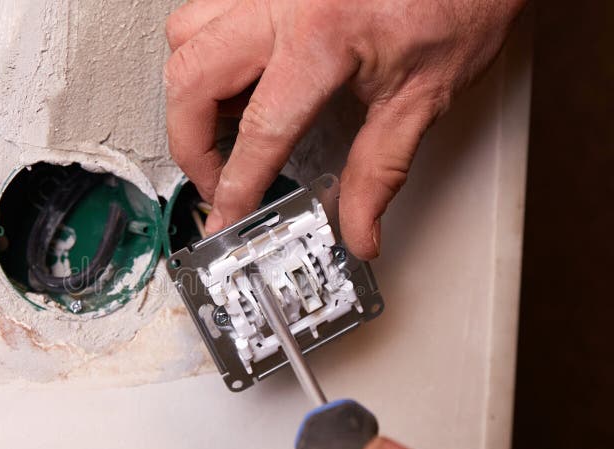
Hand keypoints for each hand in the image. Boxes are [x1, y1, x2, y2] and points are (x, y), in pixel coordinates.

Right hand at [164, 0, 524, 258]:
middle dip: (190, 143)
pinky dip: (207, 50)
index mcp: (323, 38)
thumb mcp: (423, 97)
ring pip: (185, 37)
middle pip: (191, 80)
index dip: (236, 186)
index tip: (226, 217)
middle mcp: (282, 4)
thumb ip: (380, 170)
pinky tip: (240, 74)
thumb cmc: (459, 3)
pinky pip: (206, 10)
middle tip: (214, 178)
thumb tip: (360, 229)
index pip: (260, 131)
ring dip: (192, 90)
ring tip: (227, 122)